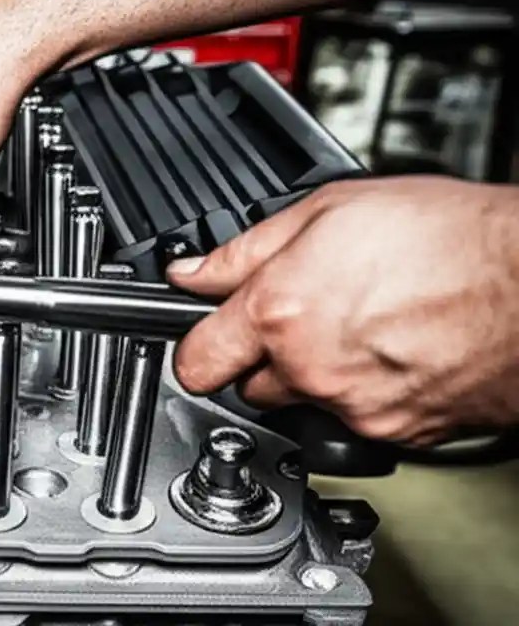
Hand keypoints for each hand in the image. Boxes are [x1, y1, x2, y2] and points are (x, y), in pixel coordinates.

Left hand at [167, 176, 518, 445]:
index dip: (196, 347)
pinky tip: (391, 351)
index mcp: (278, 312)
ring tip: (360, 326)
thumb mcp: (329, 209)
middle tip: (306, 315)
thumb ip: (244, 251)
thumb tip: (191, 272)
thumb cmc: (449, 239)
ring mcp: (351, 407)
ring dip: (314, 375)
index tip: (204, 339)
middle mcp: (307, 368)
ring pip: (302, 403)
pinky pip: (354, 420)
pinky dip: (363, 394)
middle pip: (248, 385)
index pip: (193, 361)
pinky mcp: (393, 432)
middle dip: (263, 355)